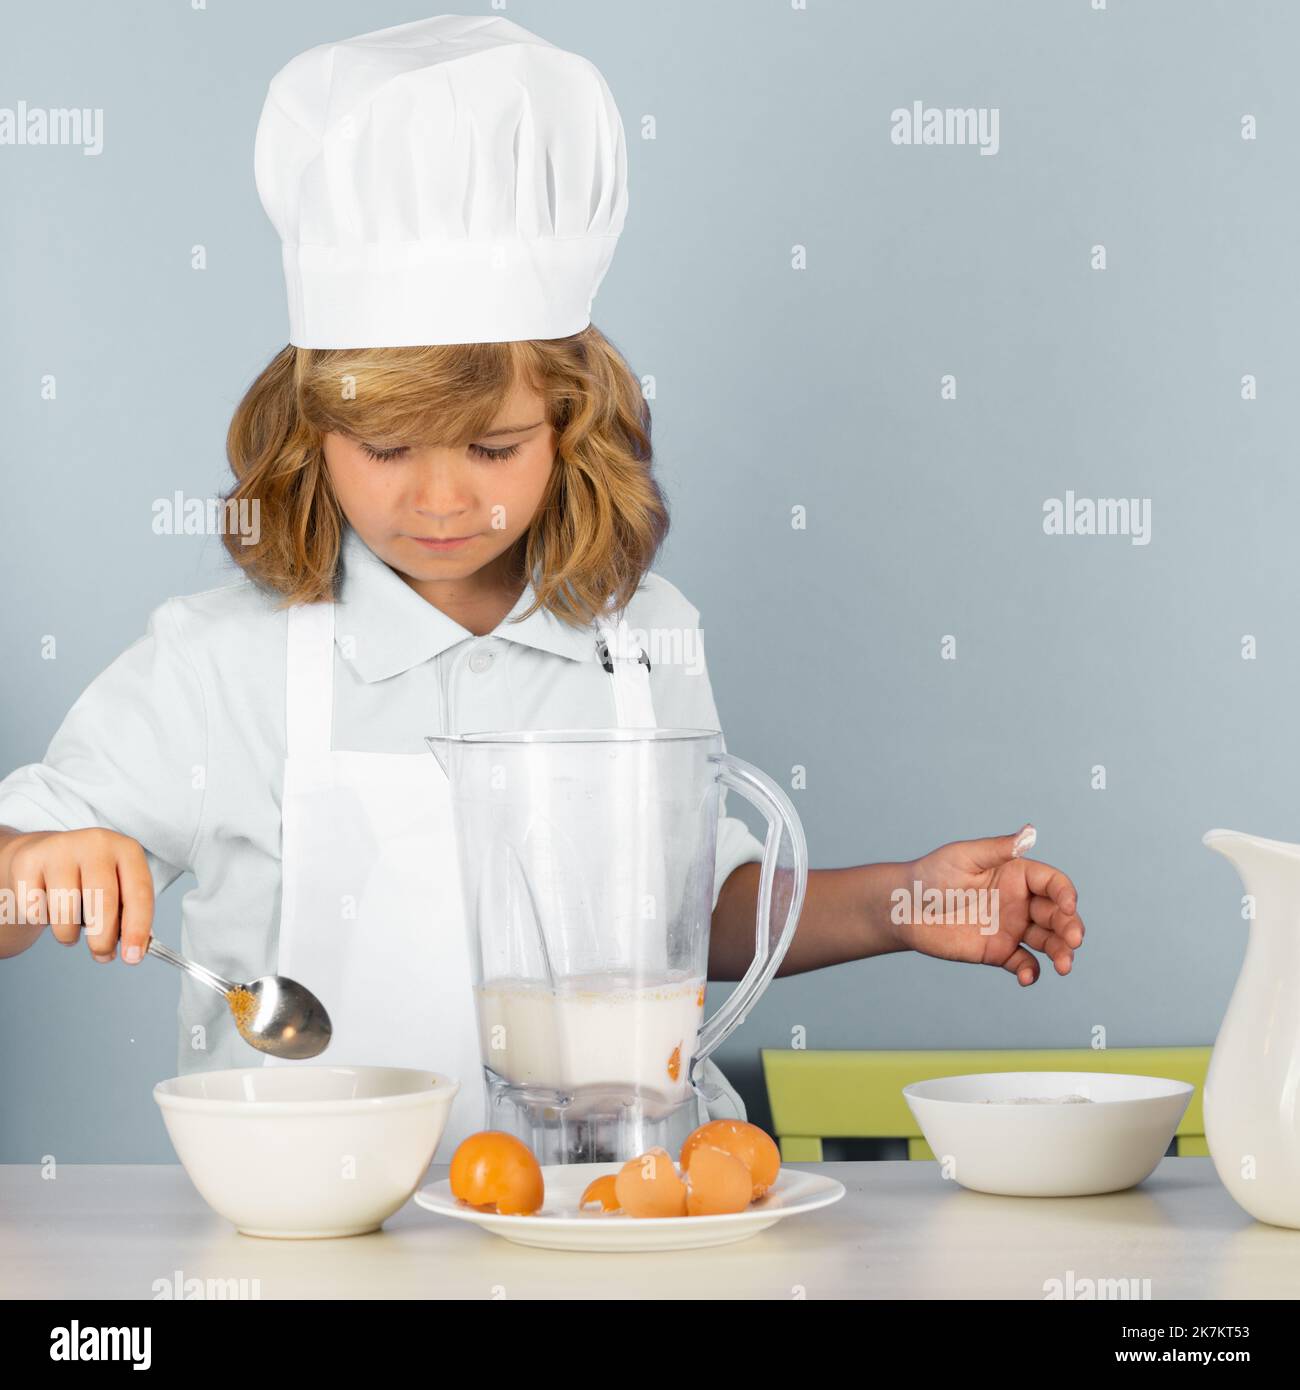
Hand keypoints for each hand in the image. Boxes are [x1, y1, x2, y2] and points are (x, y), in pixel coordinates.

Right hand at [0, 827, 153, 962]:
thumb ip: (128, 914)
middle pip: (103, 901)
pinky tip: (46, 908)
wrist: (43, 854)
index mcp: (127, 850)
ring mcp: (60, 849)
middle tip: (102, 955)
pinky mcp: (28, 861)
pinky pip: (35, 909)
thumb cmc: (88, 878)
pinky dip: (41, 920)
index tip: (133, 957)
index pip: (139, 893)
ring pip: (66, 910)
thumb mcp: (117, 885)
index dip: (137, 929)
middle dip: (103, 939)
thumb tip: (134, 949)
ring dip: (68, 935)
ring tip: (70, 931)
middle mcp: (96, 843)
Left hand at [891, 824, 1083, 985]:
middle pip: (1058, 915)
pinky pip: (1023, 963)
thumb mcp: (963, 857)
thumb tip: (1030, 832)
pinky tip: (1027, 977)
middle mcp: (1020, 901)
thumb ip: (998, 849)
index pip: (1053, 883)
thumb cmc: (930, 875)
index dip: (1066, 894)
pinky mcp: (998, 951)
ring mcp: (1011, 927)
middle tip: (1074, 942)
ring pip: (1048, 941)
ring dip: (1060, 952)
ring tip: (1063, 966)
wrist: (904, 908)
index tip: (1067, 907)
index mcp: (1016, 874)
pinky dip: (1031, 972)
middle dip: (1071, 928)